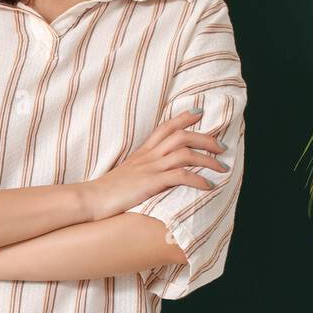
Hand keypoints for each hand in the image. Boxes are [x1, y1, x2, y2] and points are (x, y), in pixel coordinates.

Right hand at [82, 109, 229, 220]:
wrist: (90, 199)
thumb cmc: (108, 191)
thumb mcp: (127, 173)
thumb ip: (143, 168)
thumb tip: (157, 172)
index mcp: (143, 152)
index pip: (165, 127)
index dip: (184, 118)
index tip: (200, 113)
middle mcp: (148, 156)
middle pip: (182, 136)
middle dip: (206, 139)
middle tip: (222, 147)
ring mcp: (149, 168)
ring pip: (186, 153)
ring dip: (209, 160)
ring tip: (222, 168)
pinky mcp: (151, 183)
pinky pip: (181, 176)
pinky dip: (199, 180)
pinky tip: (209, 186)